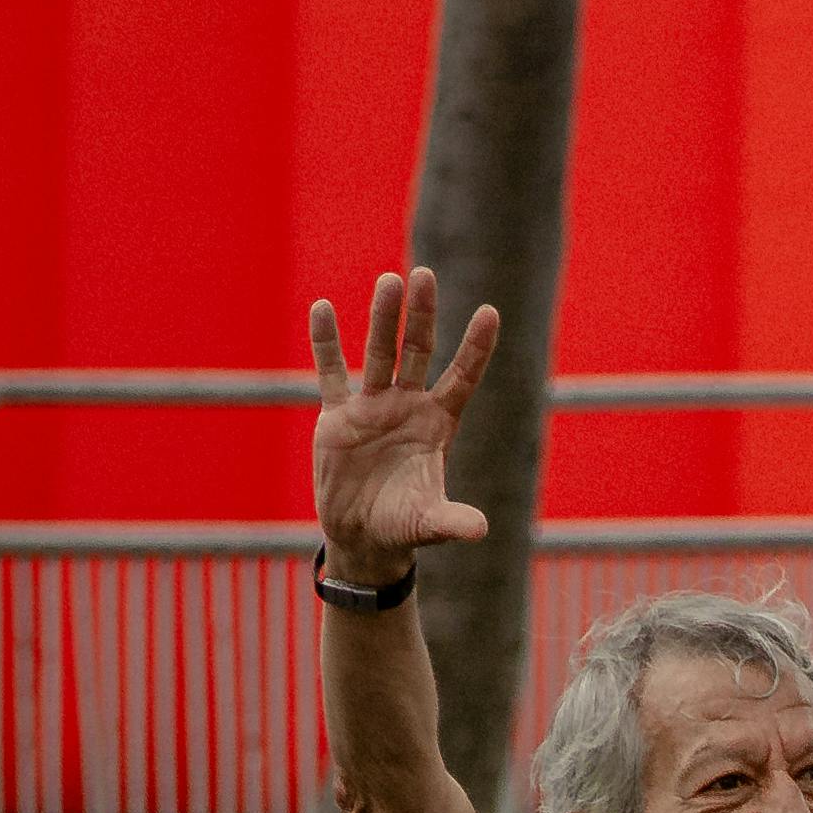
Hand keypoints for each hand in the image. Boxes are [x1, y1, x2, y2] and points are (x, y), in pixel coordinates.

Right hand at [309, 266, 498, 583]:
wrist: (362, 536)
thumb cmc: (403, 527)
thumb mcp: (428, 524)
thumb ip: (452, 522)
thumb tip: (479, 530)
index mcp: (437, 424)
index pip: (462, 378)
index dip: (476, 348)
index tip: (490, 312)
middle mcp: (408, 406)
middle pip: (418, 351)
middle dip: (422, 316)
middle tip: (425, 276)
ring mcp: (373, 406)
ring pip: (379, 353)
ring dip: (382, 318)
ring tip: (389, 281)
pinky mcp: (338, 415)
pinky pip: (330, 372)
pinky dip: (325, 342)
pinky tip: (323, 308)